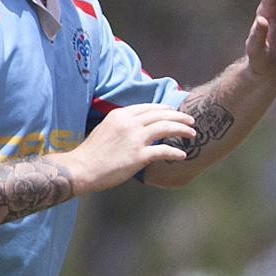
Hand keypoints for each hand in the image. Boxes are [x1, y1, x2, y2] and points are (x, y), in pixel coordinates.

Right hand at [67, 103, 197, 190]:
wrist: (82, 168)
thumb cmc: (92, 153)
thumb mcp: (106, 128)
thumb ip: (123, 124)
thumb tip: (138, 126)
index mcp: (120, 115)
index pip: (149, 107)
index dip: (165, 109)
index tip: (174, 111)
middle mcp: (129, 123)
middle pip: (161, 115)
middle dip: (179, 116)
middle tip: (191, 120)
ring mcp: (135, 139)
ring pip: (166, 128)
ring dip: (182, 130)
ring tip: (192, 134)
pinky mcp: (139, 156)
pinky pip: (163, 151)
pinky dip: (175, 152)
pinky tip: (182, 155)